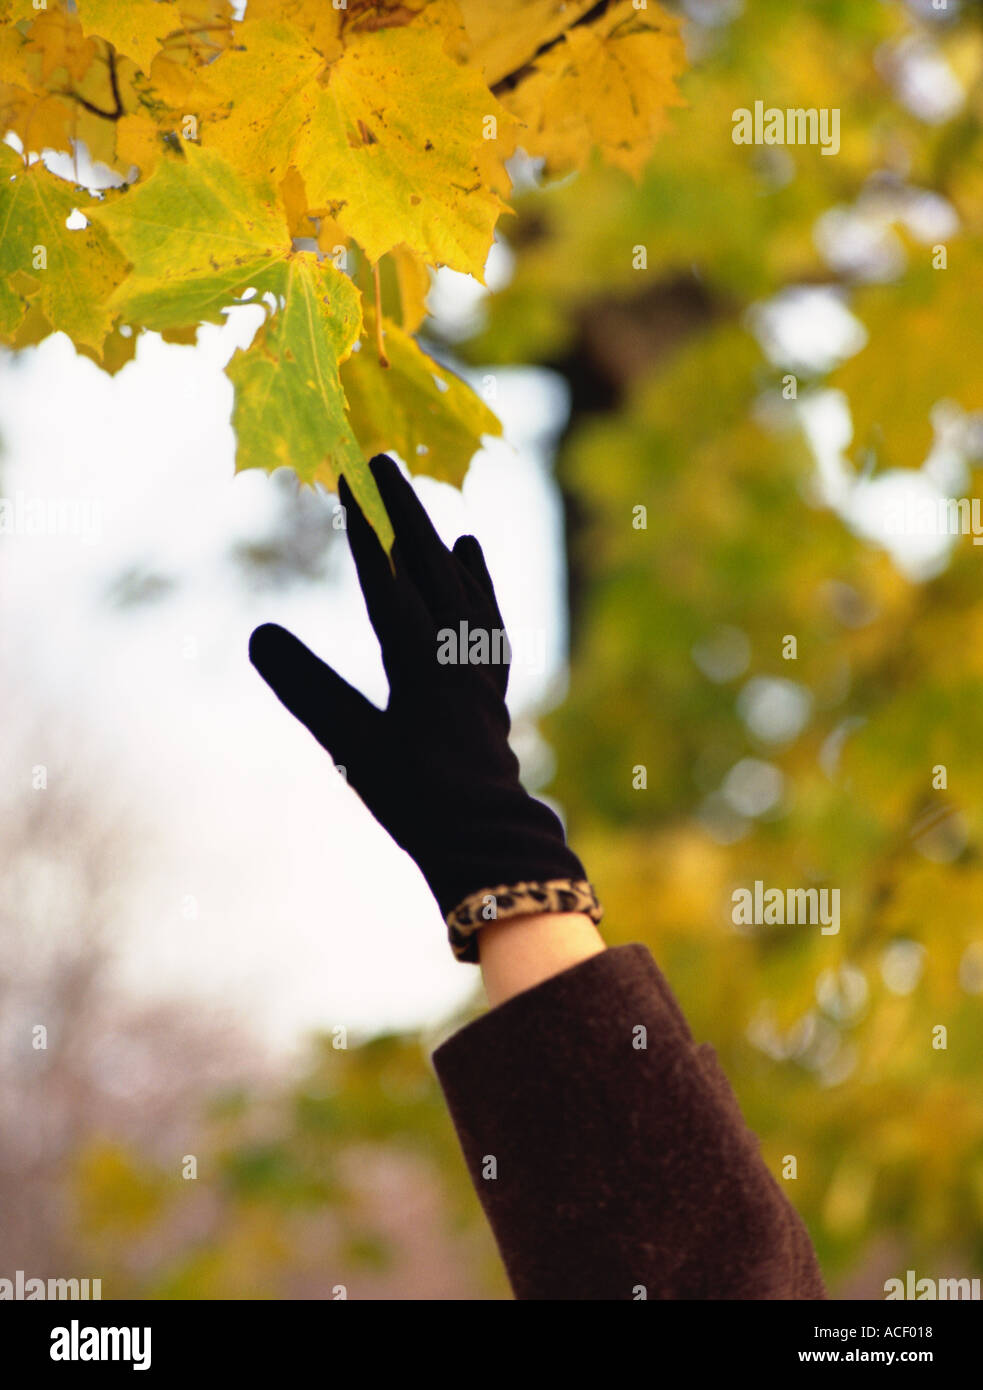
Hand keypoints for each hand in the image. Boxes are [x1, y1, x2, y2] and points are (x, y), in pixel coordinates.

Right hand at [249, 454, 599, 960]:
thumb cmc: (414, 796)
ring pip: (458, 578)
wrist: (485, 835)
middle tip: (378, 457)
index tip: (345, 475)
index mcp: (420, 659)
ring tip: (414, 493)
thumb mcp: (350, 746)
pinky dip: (475, 573)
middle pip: (427, 561)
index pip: (384, 575)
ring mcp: (479, 658)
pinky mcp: (493, 674)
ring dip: (432, 532)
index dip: (362, 525)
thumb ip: (306, 689)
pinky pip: (485, 606)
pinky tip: (469, 551)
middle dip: (402, 506)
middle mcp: (456, 647)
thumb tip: (258, 633)